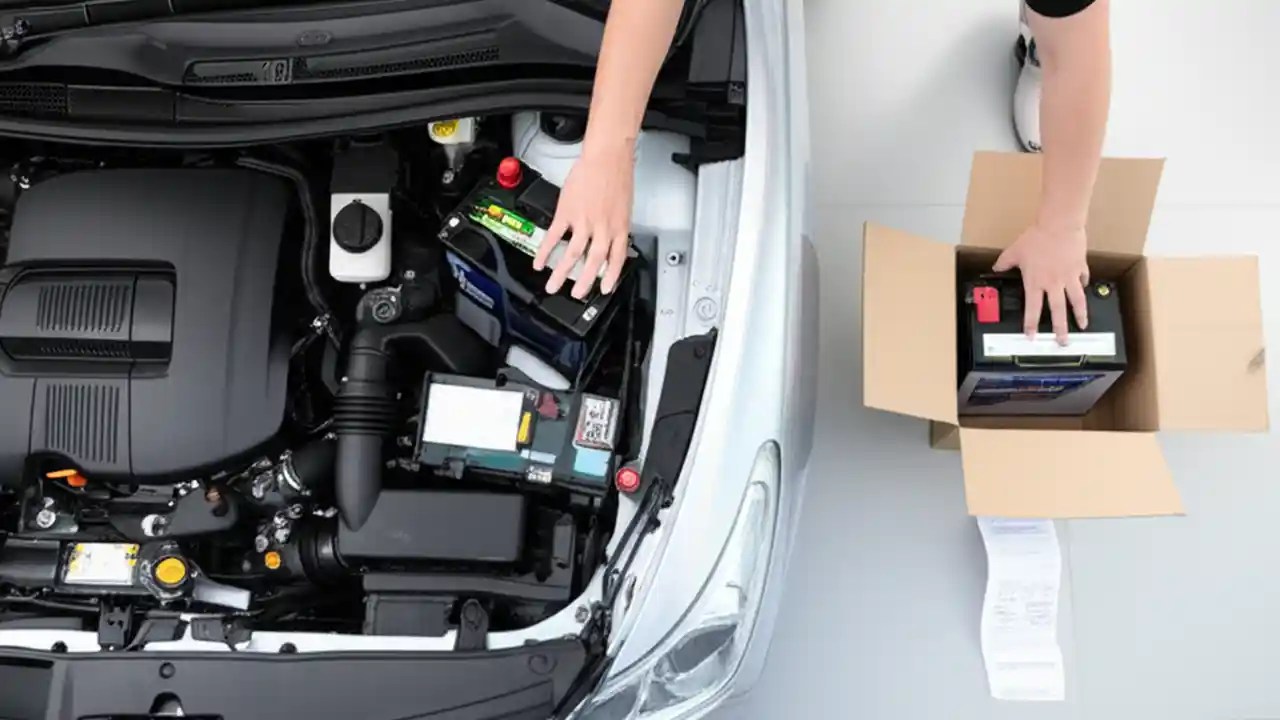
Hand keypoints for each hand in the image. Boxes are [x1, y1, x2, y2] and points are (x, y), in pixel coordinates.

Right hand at [533, 140, 633, 298]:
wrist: (607, 157)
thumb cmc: (616, 176)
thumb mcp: (623, 206)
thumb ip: (615, 225)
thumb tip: (608, 238)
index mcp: (619, 228)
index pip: (617, 258)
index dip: (611, 276)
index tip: (605, 288)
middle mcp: (602, 228)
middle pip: (593, 262)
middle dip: (584, 282)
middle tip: (576, 294)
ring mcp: (584, 222)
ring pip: (573, 254)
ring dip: (562, 272)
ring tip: (553, 286)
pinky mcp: (567, 212)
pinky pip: (554, 236)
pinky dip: (546, 251)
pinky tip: (540, 261)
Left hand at [992, 222, 1089, 344]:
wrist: (1059, 225)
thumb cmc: (1037, 237)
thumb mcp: (1014, 251)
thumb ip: (1004, 262)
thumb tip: (996, 267)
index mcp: (1035, 282)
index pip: (1032, 309)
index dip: (1031, 324)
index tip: (1032, 336)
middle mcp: (1053, 284)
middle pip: (1058, 312)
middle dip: (1060, 329)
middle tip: (1062, 341)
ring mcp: (1069, 277)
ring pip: (1076, 301)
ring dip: (1080, 315)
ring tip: (1082, 326)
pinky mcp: (1080, 267)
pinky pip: (1083, 280)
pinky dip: (1084, 286)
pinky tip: (1084, 290)